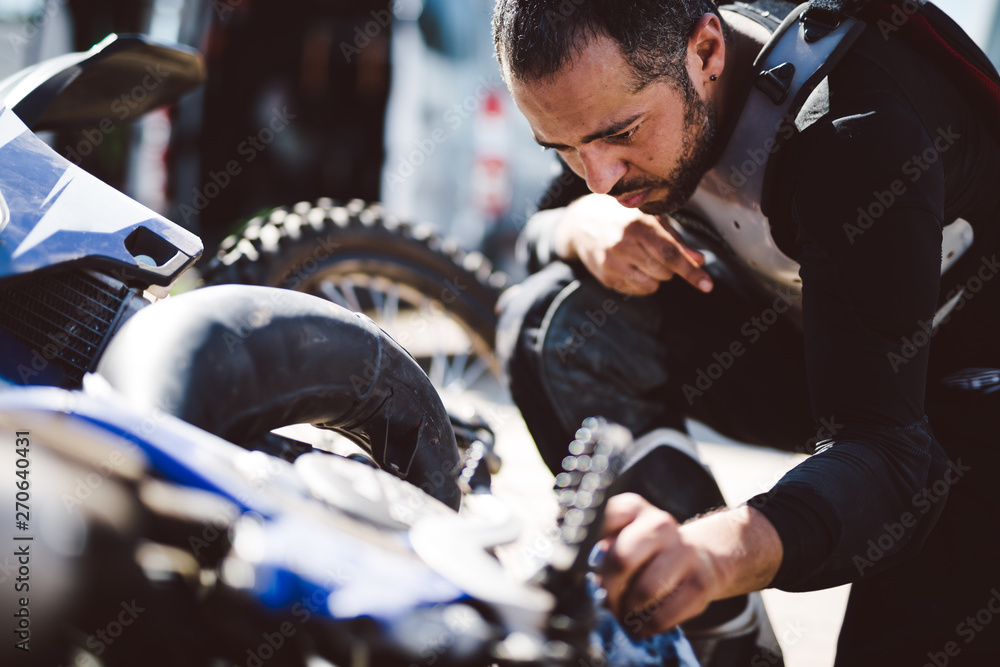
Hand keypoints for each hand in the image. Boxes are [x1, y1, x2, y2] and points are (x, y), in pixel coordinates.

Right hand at [554, 194, 713, 295]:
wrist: (582, 222)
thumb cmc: (624, 218)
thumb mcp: (651, 219)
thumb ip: (676, 240)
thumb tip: (699, 261)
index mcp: (639, 225)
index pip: (670, 254)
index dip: (691, 271)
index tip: (708, 285)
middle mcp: (623, 244)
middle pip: (664, 272)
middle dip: (670, 268)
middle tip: (658, 253)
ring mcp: (611, 262)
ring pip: (651, 285)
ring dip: (656, 277)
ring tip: (645, 260)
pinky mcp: (604, 276)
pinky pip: (636, 291)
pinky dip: (642, 283)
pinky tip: (632, 267)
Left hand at [596, 494, 781, 635]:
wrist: (702, 557)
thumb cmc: (648, 551)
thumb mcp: (623, 537)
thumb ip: (600, 548)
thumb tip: (578, 575)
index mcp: (633, 508)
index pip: (602, 522)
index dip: (586, 554)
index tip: (582, 573)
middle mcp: (660, 524)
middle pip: (622, 558)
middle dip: (607, 588)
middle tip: (603, 602)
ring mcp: (683, 551)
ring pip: (644, 591)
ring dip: (627, 611)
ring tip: (622, 614)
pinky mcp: (700, 583)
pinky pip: (663, 614)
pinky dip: (647, 626)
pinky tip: (641, 624)